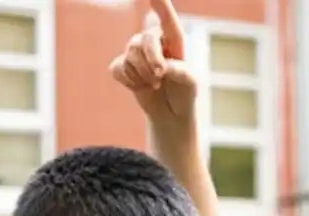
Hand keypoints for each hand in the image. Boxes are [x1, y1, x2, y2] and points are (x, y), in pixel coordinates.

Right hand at [109, 0, 195, 128]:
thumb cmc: (185, 92)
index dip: (160, 5)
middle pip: (143, 41)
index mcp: (174, 40)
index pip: (167, 20)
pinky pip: (118, 68)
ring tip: (155, 84)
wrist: (171, 112)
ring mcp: (136, 51)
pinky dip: (130, 82)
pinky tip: (140, 86)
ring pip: (130, 55)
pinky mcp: (123, 65)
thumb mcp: (190, 83)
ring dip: (143, 76)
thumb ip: (179, 71)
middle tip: (160, 77)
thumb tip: (162, 66)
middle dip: (152, 61)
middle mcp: (153, 40)